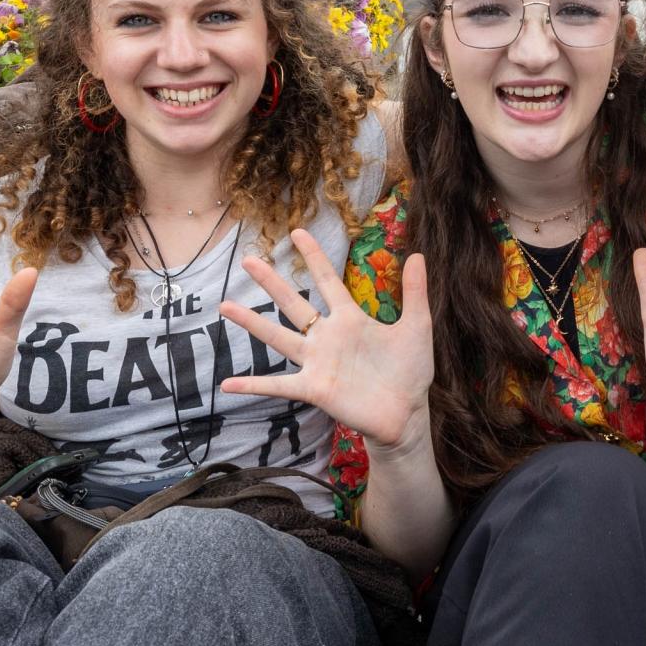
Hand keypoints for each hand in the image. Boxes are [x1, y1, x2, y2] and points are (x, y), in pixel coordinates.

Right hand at [219, 228, 432, 452]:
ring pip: (278, 337)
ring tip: (225, 306)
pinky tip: (227, 384)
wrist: (406, 414)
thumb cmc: (410, 371)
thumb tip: (419, 254)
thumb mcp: (417, 327)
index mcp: (350, 320)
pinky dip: (253, 386)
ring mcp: (317, 363)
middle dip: (270, 281)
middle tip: (247, 259)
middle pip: (293, 303)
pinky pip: (278, 386)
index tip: (297, 232)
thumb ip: (415, 293)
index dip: (314, 257)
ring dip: (252, 323)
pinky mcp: (314, 388)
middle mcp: (327, 337)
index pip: (327, 281)